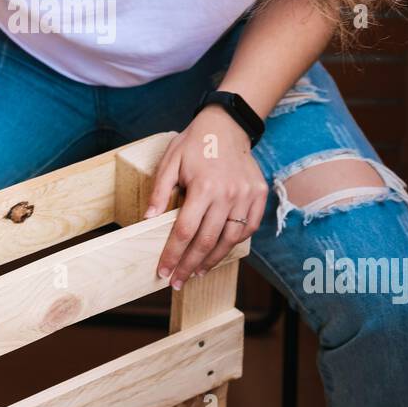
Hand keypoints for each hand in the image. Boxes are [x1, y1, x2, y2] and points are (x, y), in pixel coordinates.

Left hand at [143, 106, 267, 288]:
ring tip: (198, 271)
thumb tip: (148, 220)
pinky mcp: (259, 195)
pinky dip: (235, 242)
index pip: (184, 231)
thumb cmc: (195, 143)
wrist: (227, 125)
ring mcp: (247, 195)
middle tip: (178, 281)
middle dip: (190, 265)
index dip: (173, 255)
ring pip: (230, 239)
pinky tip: (221, 251)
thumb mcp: (170, 162)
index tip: (164, 271)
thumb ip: (159, 192)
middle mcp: (228, 194)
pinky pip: (249, 228)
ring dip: (212, 260)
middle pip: (207, 241)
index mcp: (204, 187)